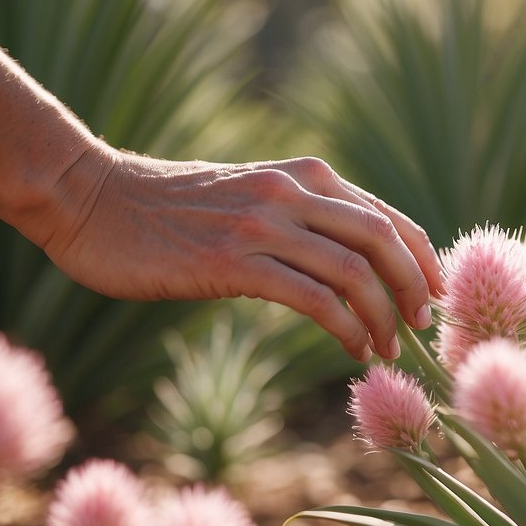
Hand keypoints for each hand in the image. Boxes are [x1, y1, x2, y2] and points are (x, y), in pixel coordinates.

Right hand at [34, 146, 443, 360]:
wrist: (89, 199)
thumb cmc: (166, 210)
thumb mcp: (246, 198)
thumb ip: (297, 218)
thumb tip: (348, 264)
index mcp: (301, 175)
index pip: (386, 215)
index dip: (422, 258)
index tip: (435, 295)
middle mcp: (290, 191)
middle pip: (383, 239)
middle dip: (415, 288)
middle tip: (422, 327)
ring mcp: (261, 224)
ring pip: (353, 270)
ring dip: (383, 317)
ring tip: (387, 348)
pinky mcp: (231, 261)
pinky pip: (312, 298)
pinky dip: (345, 328)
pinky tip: (352, 350)